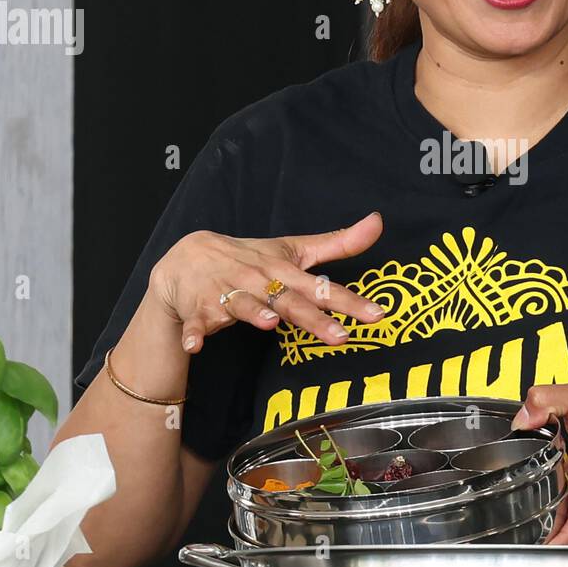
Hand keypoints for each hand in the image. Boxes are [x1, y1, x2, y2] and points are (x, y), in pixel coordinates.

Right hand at [148, 212, 386, 353]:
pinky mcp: (200, 309)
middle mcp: (259, 282)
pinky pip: (196, 324)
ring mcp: (228, 294)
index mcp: (284, 271)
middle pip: (289, 301)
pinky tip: (194, 344)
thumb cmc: (251, 258)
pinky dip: (194, 333)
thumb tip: (378, 222)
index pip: (323, 288)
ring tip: (270, 322)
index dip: (350, 302)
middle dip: (313, 318)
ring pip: (243, 305)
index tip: (377, 315)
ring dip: (254, 312)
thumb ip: (338, 244)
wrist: (189, 257)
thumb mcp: (294, 250)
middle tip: (340, 336)